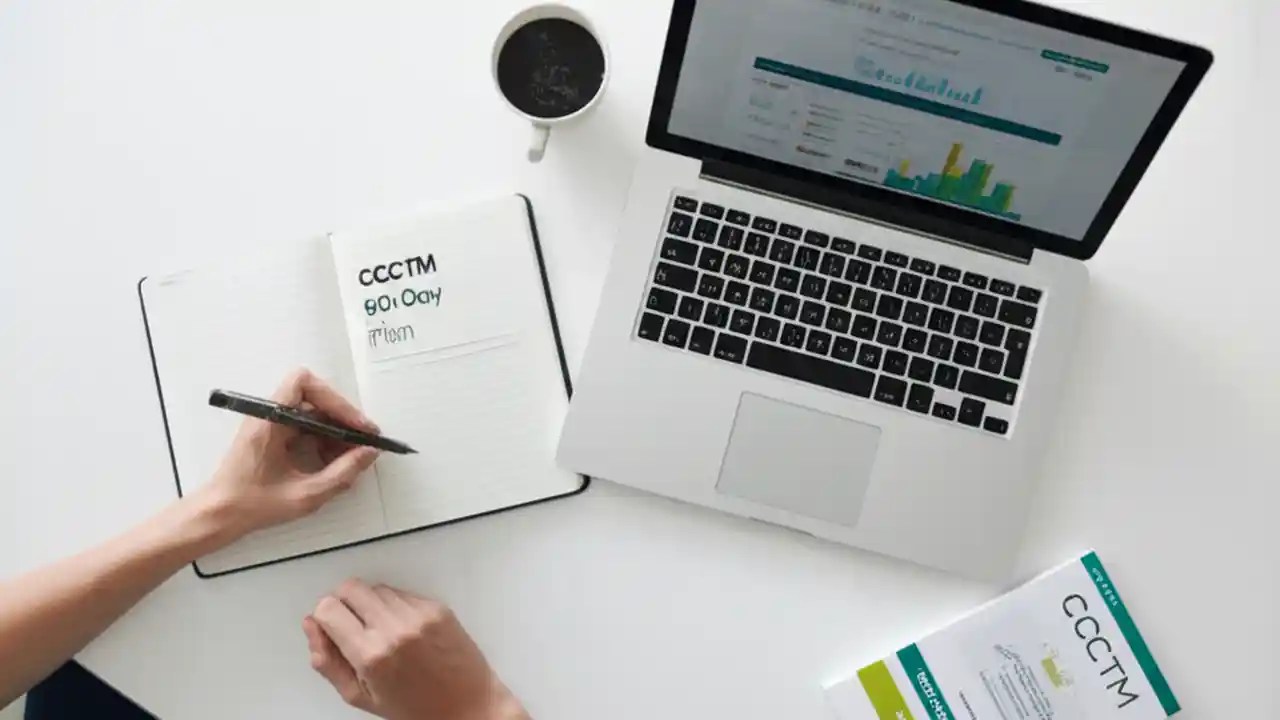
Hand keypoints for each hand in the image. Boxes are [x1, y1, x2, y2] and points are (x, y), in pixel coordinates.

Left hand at [192, 369, 380, 545]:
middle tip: (364, 442)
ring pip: (313, 414)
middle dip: (342, 419)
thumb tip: (370, 453)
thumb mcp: (304, 495)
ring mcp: (270, 425)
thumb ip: (342, 473)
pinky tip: (332, 464)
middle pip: (314, 398)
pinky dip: (323, 442)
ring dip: (335, 432)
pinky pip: (305, 429)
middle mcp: (268, 415)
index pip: (305, 384)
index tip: (356, 425)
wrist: (217, 517)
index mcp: (269, 420)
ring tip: (350, 459)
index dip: (336, 399)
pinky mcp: (272, 437)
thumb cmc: (252, 506)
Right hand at [303, 580, 529, 719]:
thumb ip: (328, 661)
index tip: (331, 628)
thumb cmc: (413, 708)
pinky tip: (402, 629)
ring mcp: (418, 615)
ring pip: (376, 588)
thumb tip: (311, 626)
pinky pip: (402, 593)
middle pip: (350, 588)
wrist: (467, 704)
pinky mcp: (436, 608)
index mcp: (370, 655)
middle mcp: (394, 628)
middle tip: (353, 627)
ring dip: (370, 604)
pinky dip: (395, 606)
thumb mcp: (360, 696)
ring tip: (381, 632)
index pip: (328, 609)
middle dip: (343, 603)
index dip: (324, 617)